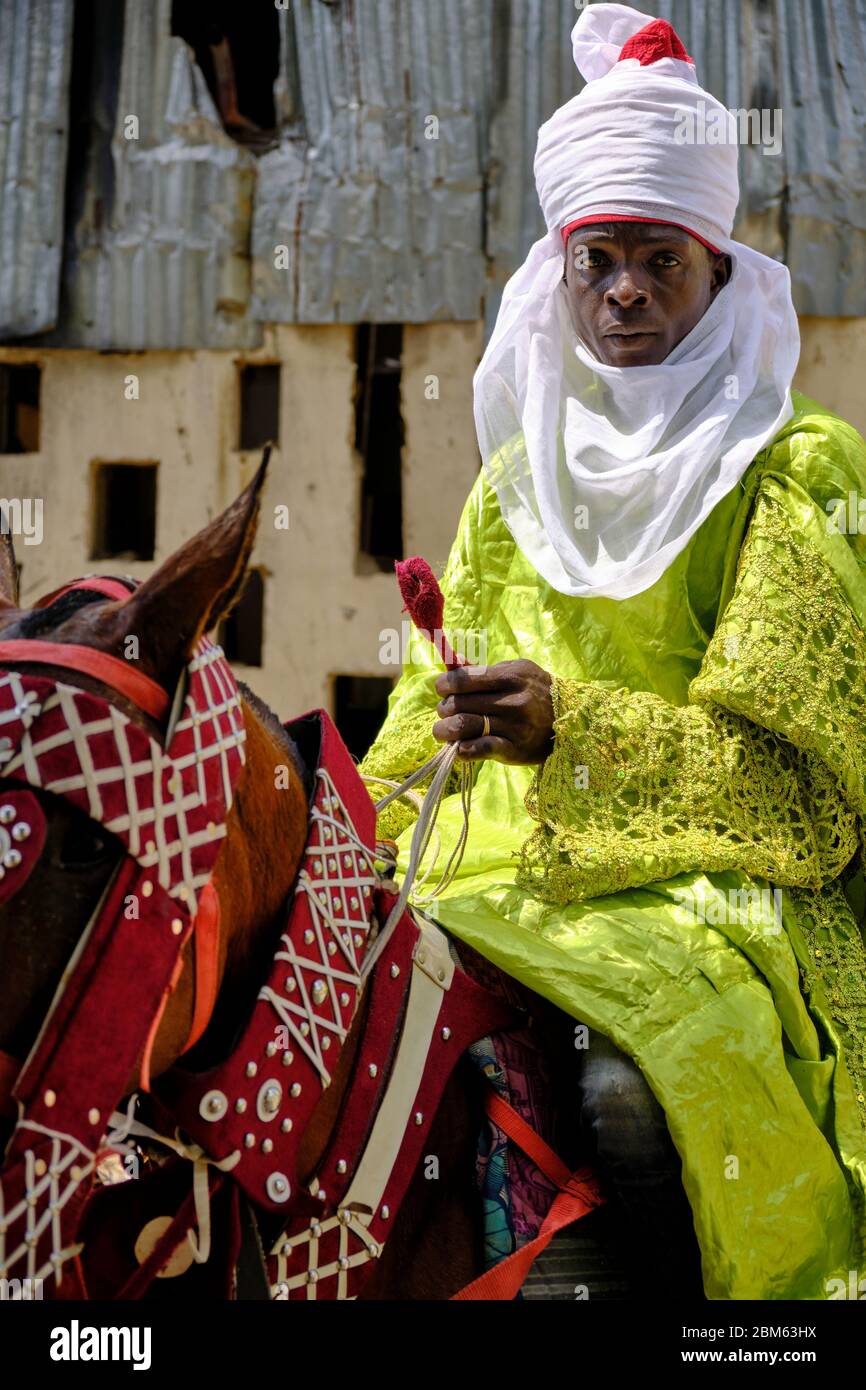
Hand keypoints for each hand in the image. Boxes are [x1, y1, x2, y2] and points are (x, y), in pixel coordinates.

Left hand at [433, 660, 553, 763]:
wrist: (569, 720)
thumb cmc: (535, 691)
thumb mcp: (516, 671)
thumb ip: (484, 670)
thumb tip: (454, 662)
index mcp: (510, 677)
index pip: (462, 680)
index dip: (444, 685)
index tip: (442, 689)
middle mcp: (513, 701)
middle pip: (458, 704)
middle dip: (443, 709)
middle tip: (445, 711)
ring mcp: (514, 727)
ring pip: (463, 726)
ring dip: (444, 730)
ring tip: (444, 730)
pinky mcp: (514, 750)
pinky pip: (478, 749)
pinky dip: (462, 750)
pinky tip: (459, 748)